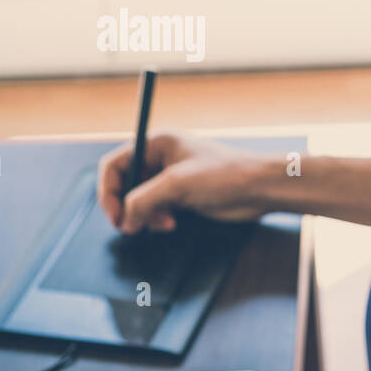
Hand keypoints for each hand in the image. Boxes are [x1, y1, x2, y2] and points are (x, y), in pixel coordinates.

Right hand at [97, 131, 273, 233]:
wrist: (261, 188)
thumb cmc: (226, 175)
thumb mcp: (178, 185)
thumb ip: (144, 201)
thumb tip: (125, 221)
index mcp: (156, 143)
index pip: (115, 165)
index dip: (108, 191)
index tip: (115, 216)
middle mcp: (161, 158)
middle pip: (125, 185)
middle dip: (128, 207)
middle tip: (132, 227)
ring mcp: (171, 178)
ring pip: (140, 201)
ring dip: (145, 216)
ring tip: (164, 224)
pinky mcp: (182, 195)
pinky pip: (156, 209)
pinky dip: (157, 219)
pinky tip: (172, 224)